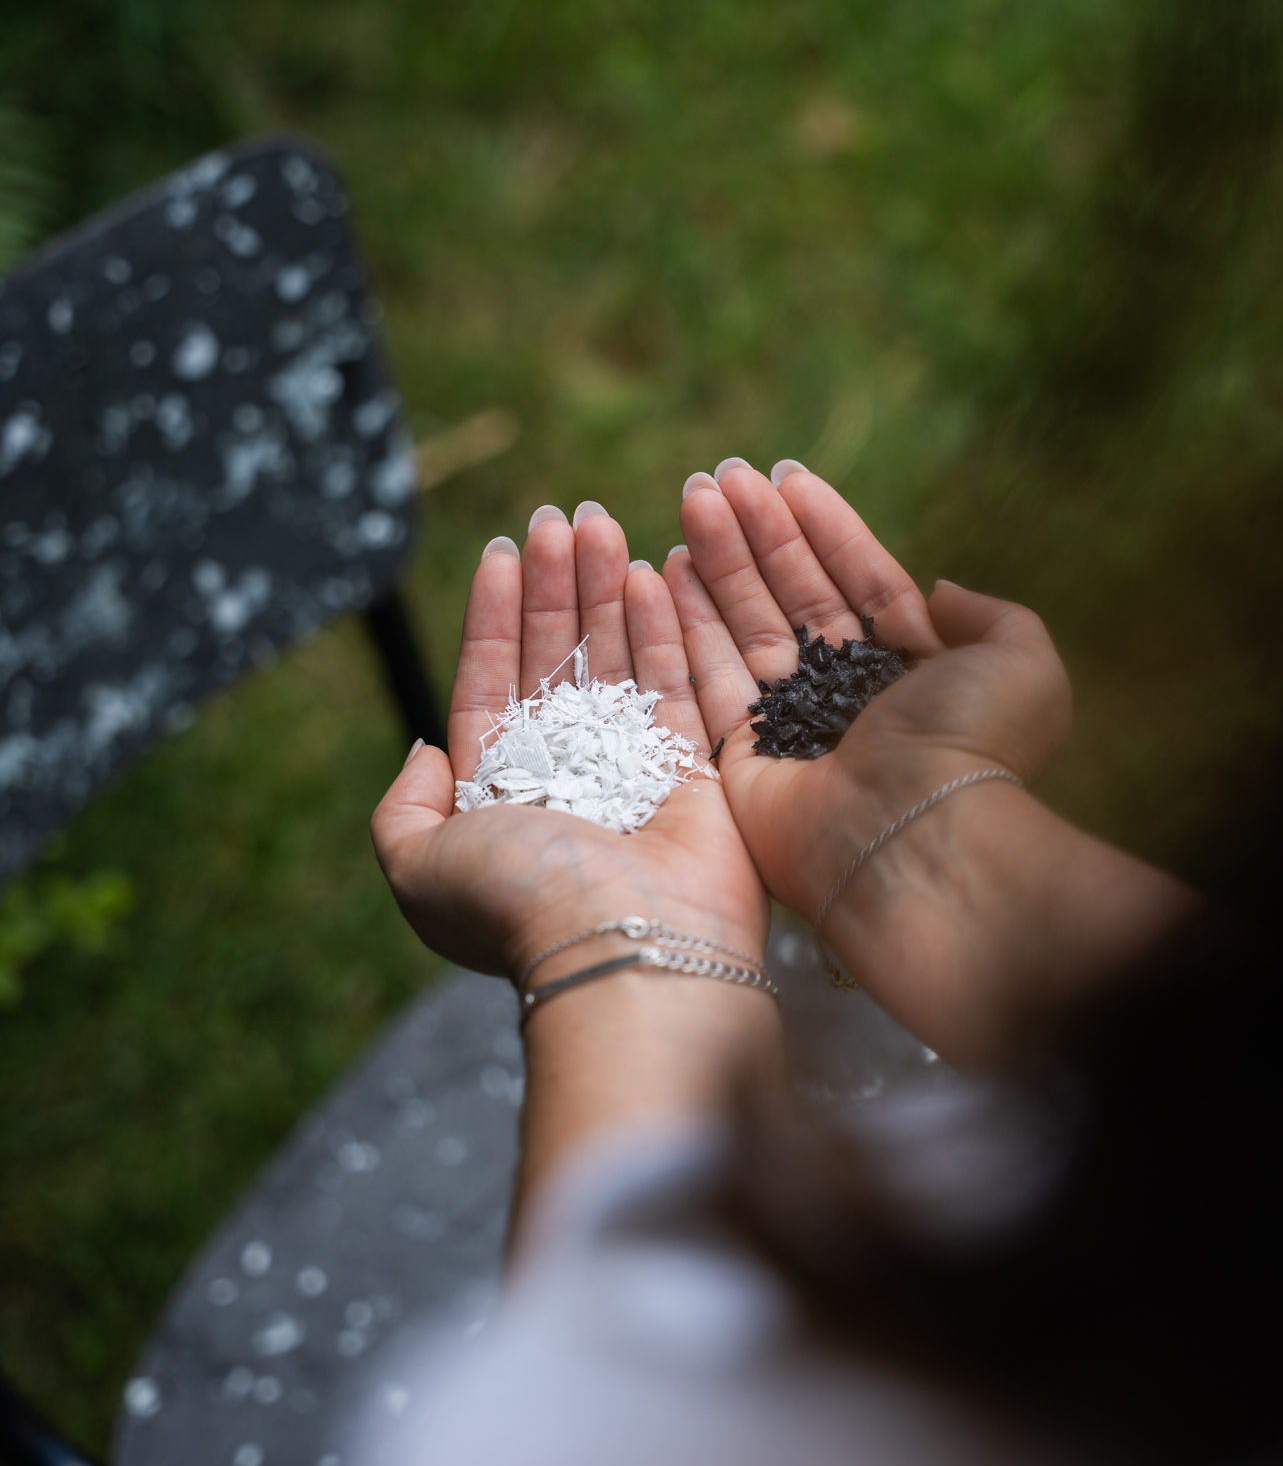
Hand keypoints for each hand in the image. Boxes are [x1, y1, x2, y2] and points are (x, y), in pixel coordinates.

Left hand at [371, 507, 776, 1199]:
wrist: (628, 947)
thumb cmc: (521, 903)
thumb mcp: (418, 866)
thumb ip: (402, 811)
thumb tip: (423, 751)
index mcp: (501, 795)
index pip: (493, 684)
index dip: (495, 617)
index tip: (501, 549)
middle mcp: (567, 778)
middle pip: (557, 659)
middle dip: (555, 587)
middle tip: (562, 518)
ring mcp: (634, 771)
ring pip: (617, 660)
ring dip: (605, 589)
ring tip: (602, 524)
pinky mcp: (697, 770)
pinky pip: (679, 682)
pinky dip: (664, 626)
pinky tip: (652, 570)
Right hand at [666, 464, 1193, 1066]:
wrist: (913, 837)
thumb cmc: (972, 747)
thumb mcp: (1020, 663)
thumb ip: (991, 617)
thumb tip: (941, 591)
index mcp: (911, 669)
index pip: (860, 580)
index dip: (824, 526)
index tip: (786, 475)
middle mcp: (846, 695)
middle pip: (793, 595)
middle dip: (757, 532)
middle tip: (720, 475)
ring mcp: (788, 726)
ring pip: (744, 624)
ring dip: (717, 560)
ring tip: (692, 497)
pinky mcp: (737, 758)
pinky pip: (703, 676)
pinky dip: (684, 622)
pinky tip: (666, 566)